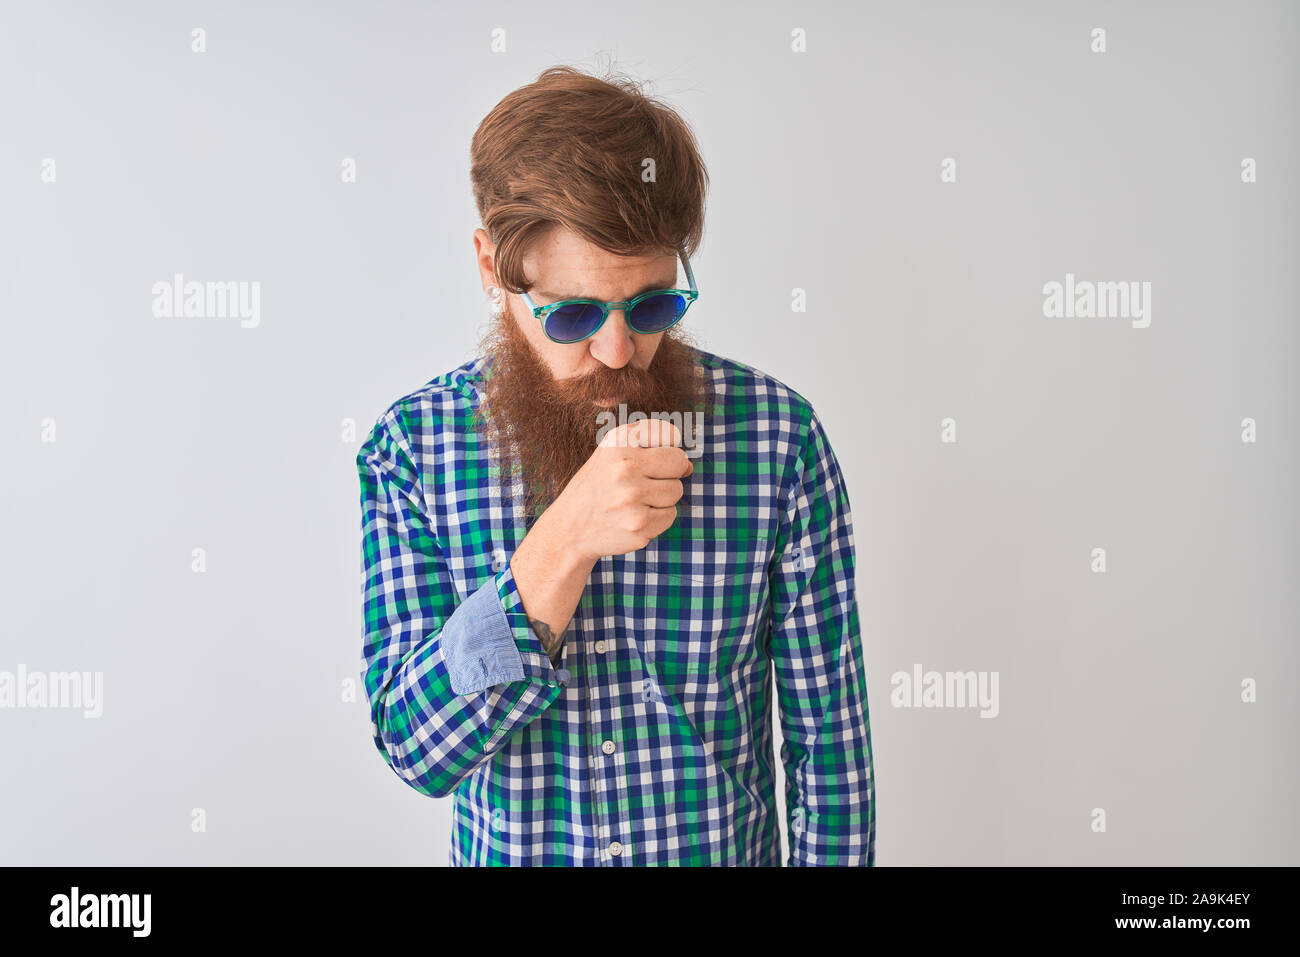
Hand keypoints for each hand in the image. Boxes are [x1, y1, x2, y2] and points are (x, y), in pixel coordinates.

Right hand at [545, 417, 693, 561]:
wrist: (570, 527)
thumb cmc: (599, 484)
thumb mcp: (613, 450)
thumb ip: (652, 444)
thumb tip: (689, 466)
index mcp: (619, 443)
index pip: (670, 434)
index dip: (664, 447)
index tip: (647, 458)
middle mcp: (624, 469)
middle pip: (679, 463)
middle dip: (669, 473)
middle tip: (643, 482)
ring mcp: (631, 500)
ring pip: (677, 491)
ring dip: (662, 497)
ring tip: (634, 501)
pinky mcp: (638, 526)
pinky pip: (670, 515)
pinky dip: (658, 518)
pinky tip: (634, 517)